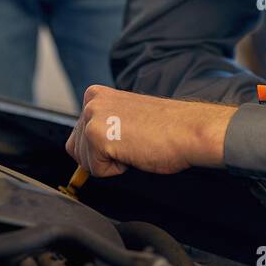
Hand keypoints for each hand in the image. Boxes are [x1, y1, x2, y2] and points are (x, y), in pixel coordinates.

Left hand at [65, 85, 237, 178]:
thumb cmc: (166, 128)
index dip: (103, 147)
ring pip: (85, 162)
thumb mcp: (124, 118)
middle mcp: (91, 102)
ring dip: (110, 163)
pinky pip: (97, 171)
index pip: (79, 135)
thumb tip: (83, 152)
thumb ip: (102, 125)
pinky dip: (116, 170)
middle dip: (101, 157)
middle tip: (132, 144)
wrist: (188, 130)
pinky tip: (134, 152)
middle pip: (76, 150)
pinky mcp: (98, 136)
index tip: (127, 137)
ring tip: (134, 146)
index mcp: (96, 95)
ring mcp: (93, 117)